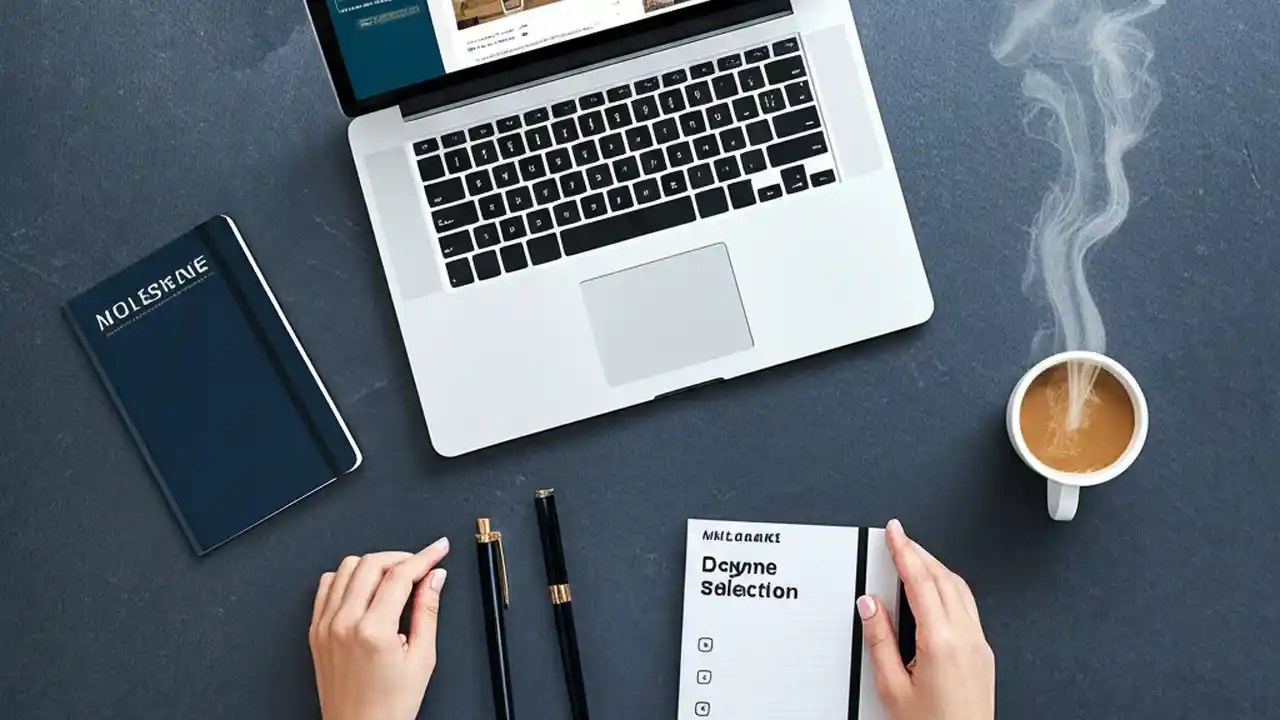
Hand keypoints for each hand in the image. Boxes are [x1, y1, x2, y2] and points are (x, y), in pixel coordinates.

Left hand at [310, 538, 450, 719]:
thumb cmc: (390, 705)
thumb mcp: (422, 659)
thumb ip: (428, 611)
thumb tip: (434, 578)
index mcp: (373, 631)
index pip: (400, 575)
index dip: (424, 556)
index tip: (438, 549)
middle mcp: (344, 623)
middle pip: (372, 563)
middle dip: (401, 557)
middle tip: (420, 565)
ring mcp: (325, 625)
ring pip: (346, 567)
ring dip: (374, 564)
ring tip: (394, 577)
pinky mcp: (315, 630)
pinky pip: (326, 585)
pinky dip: (347, 578)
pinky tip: (365, 587)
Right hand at [858, 520, 994, 719]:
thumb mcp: (892, 687)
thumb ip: (879, 641)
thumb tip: (870, 605)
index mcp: (941, 642)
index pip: (920, 582)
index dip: (904, 551)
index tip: (894, 532)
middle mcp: (966, 639)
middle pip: (943, 579)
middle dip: (919, 552)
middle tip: (900, 537)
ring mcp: (979, 645)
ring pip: (960, 589)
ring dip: (936, 567)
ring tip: (914, 556)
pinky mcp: (983, 654)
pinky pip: (968, 607)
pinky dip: (949, 587)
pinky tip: (936, 590)